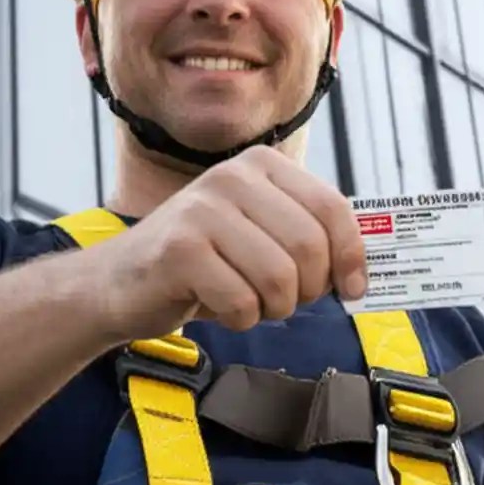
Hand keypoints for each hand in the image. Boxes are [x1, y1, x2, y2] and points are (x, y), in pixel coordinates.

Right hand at [86, 146, 367, 339]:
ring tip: (248, 302)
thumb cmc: (203, 263)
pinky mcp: (179, 250)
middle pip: (310, 247)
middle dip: (308, 290)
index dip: (352, 256)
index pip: (333, 208)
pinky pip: (241, 303)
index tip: (354, 289)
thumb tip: (363, 272)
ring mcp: (202, 210)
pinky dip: (238, 320)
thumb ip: (308, 237)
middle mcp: (232, 176)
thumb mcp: (260, 232)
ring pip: (279, 279)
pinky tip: (215, 306)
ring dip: (272, 309)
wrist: (120, 282)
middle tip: (284, 301)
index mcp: (261, 165)